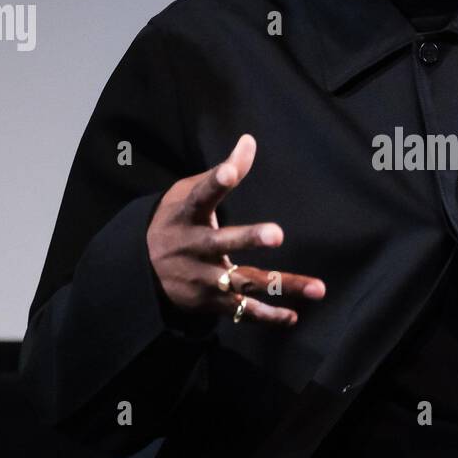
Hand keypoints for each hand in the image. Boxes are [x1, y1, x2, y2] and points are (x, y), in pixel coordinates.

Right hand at [147, 133, 325, 324]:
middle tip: (277, 234)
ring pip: (244, 282)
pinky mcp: (211, 302)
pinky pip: (243, 311)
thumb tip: (249, 141)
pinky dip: (268, 316)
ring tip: (318, 287)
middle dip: (249, 239)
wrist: (139, 271)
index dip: (216, 182)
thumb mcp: (187, 193)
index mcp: (187, 215)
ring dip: (281, 285)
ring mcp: (203, 277)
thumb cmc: (175, 222)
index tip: (230, 171)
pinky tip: (294, 316)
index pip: (201, 195)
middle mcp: (194, 247)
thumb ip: (223, 171)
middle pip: (222, 242)